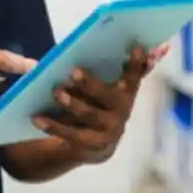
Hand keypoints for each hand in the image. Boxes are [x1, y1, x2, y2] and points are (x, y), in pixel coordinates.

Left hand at [32, 43, 169, 163]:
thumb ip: (127, 68)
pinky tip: (36, 117)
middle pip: (109, 98)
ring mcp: (107, 132)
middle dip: (92, 84)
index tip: (136, 48)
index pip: (134, 77)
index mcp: (127, 94)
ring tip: (56, 92)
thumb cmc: (100, 103)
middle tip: (73, 71)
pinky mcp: (90, 146)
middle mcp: (122, 114)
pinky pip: (70, 134)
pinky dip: (52, 125)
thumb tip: (156, 46)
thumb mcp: (111, 86)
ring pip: (89, 116)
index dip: (137, 64)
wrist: (94, 146)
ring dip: (72, 104)